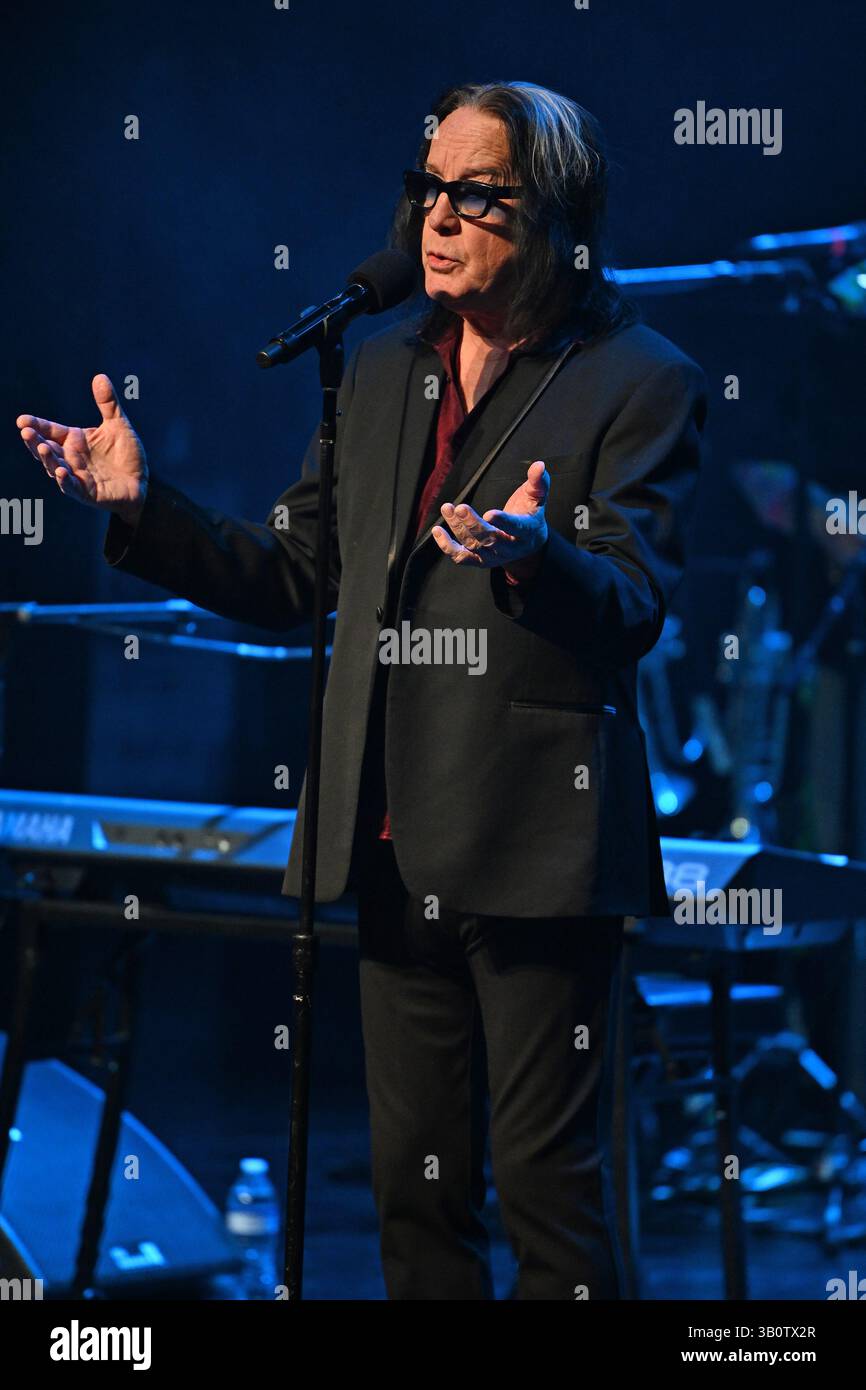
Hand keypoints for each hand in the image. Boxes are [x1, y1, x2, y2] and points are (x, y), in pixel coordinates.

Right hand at [17, 374, 147, 524]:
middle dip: (34, 442)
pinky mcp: (87, 493)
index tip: (22, 420)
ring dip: (48, 459)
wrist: (142, 483)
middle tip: (25, 432)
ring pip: (55, 467)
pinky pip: (72, 487)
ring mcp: (77, 476)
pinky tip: (61, 472)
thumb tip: (100, 376)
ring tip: (43, 448)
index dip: (36, 425)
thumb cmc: (127, 455)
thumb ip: (108, 404)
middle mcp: (71, 458)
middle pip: (46, 449)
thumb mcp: (119, 425)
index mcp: (74, 440)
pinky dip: (65, 481)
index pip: (50, 430)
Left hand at [432, 459, 548, 575]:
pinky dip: (447, 546)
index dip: (503, 522)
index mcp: (526, 531)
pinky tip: (438, 531)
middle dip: (473, 524)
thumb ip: (538, 482)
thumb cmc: (529, 515)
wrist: (528, 544)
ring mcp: (493, 556)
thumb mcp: (537, 497)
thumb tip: (539, 465)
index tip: (490, 513)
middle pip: (490, 539)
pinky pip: (461, 557)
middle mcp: (510, 547)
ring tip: (448, 509)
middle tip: (460, 508)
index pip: (516, 528)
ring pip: (473, 545)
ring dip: (458, 528)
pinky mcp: (479, 561)